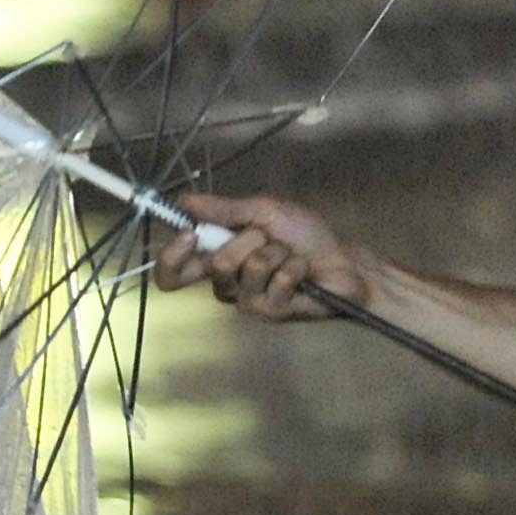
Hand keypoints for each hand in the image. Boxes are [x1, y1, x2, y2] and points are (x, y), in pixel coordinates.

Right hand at [151, 193, 373, 321]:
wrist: (344, 260)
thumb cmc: (304, 236)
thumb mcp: (264, 211)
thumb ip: (224, 209)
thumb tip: (184, 201)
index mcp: (218, 259)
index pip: (175, 272)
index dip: (171, 257)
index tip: (189, 235)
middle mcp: (228, 284)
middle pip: (214, 266)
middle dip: (246, 241)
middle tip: (267, 237)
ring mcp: (249, 301)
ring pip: (247, 268)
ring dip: (276, 252)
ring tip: (290, 255)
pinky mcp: (272, 312)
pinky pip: (276, 280)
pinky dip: (294, 267)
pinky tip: (303, 272)